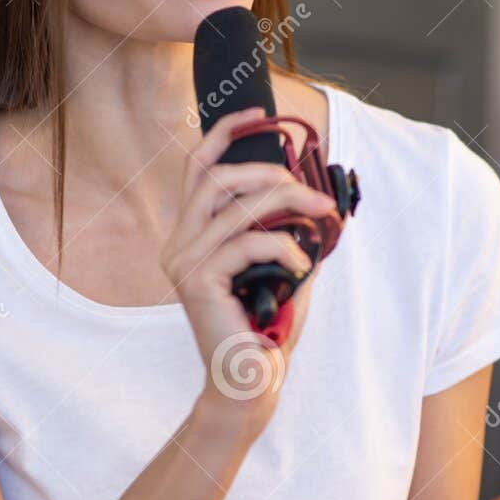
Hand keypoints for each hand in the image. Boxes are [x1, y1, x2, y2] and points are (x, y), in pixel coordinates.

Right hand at [160, 107, 337, 440]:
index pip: (198, 169)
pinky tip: (302, 267)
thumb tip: (315, 195)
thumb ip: (285, 230)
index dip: (225, 133)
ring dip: (288, 205)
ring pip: (236, 206)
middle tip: (313, 192)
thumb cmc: (265, 329)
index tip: (261, 115)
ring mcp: (184, 263)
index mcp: (191, 236)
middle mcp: (178, 245)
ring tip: (320, 219)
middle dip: (271, 172)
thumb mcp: (280, 267)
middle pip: (216, 178)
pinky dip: (284, 248)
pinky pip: (247, 243)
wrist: (250, 384)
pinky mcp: (199, 282)